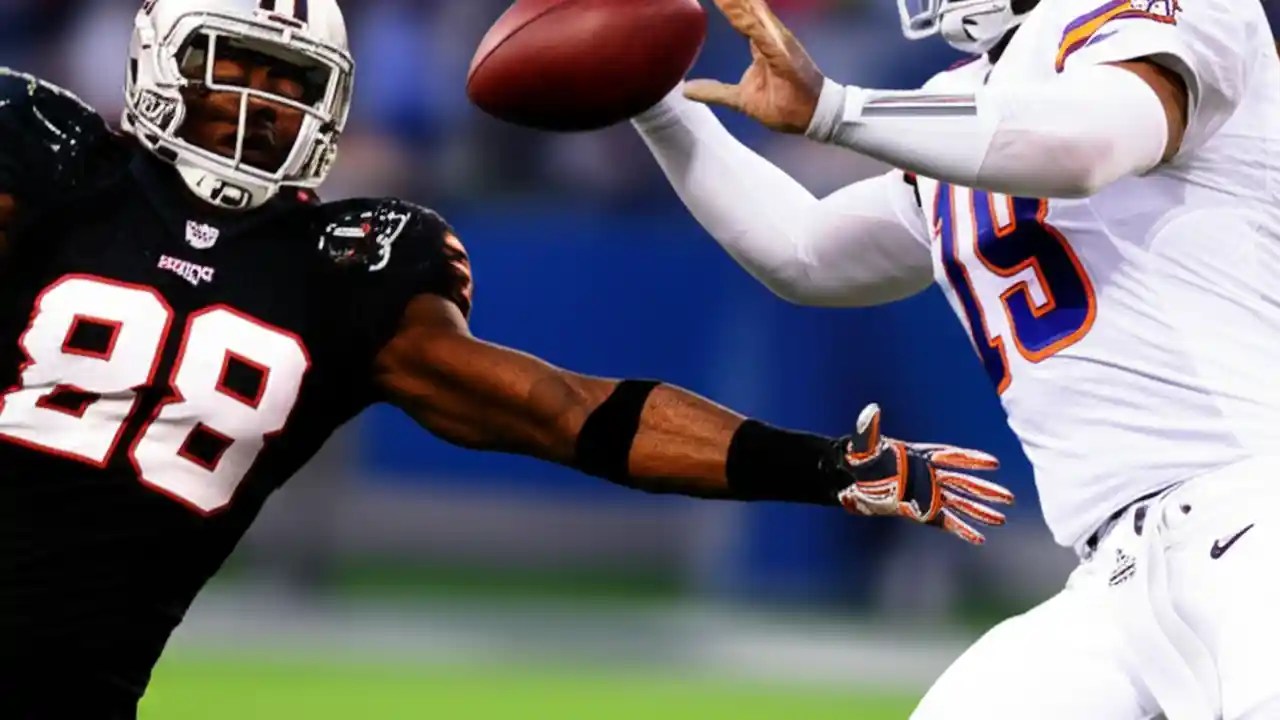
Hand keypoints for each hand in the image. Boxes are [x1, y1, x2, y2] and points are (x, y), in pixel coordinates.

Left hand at [684, 0, 825, 133]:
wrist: (811, 117)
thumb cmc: (783, 105)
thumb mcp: (741, 99)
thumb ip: (715, 91)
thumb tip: (686, 90)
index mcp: (761, 42)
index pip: (739, 14)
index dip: (726, 1)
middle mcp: (770, 36)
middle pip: (746, 6)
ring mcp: (777, 42)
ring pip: (752, 13)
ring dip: (736, 2)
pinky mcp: (782, 53)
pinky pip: (760, 33)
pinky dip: (746, 18)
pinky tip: (731, 5)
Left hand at [835, 404, 1012, 544]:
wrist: (850, 482)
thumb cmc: (860, 461)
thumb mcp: (863, 447)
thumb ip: (868, 432)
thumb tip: (870, 410)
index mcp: (921, 457)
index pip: (951, 457)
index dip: (971, 460)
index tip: (993, 463)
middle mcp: (930, 476)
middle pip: (964, 483)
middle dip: (986, 490)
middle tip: (1009, 498)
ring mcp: (928, 495)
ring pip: (960, 503)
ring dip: (980, 511)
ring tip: (1001, 520)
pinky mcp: (922, 512)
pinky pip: (946, 522)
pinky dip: (962, 529)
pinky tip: (979, 538)